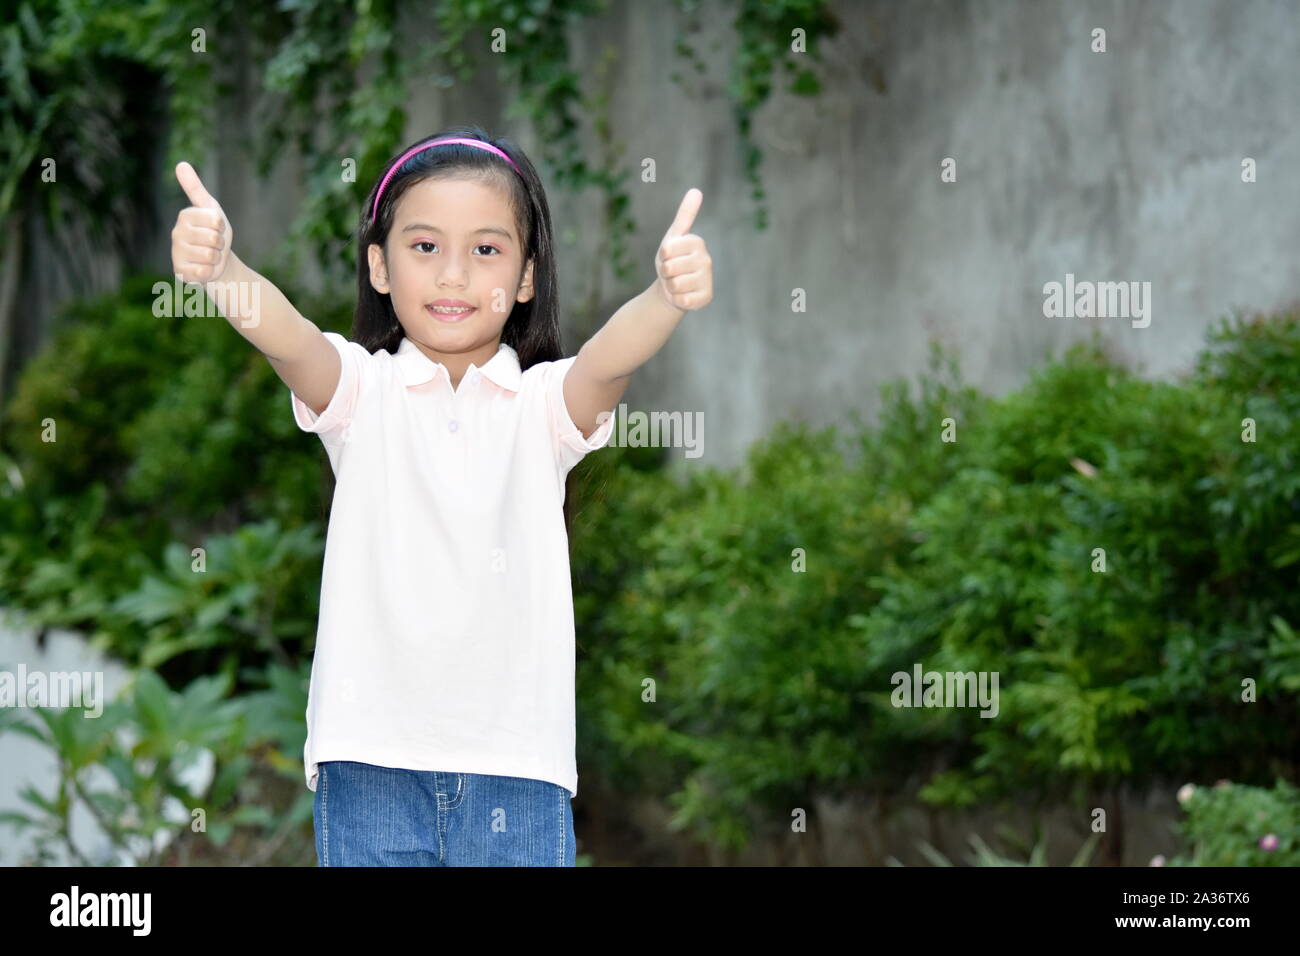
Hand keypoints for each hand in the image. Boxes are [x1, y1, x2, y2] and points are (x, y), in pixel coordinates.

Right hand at [171, 161, 233, 283]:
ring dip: (216, 258)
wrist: (217, 262)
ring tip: (210, 256)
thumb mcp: (210, 208)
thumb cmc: (214, 233)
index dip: (222, 227)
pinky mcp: (180, 272)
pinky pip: (203, 272)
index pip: (215, 220)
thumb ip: (195, 188)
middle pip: (213, 238)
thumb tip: (180, 164)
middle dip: (220, 244)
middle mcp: (176, 233)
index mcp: (185, 216)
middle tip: (213, 245)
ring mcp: (177, 254)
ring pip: (210, 256)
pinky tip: (204, 269)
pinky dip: (209, 272)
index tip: (216, 228)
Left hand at [653, 188, 712, 312]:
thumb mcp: (673, 237)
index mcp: (697, 242)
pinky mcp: (706, 298)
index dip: (662, 256)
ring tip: (676, 283)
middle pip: (670, 268)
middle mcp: (706, 260)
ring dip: (670, 286)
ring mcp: (707, 280)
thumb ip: (685, 215)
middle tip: (672, 272)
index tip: (669, 256)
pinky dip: (677, 299)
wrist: (673, 288)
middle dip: (665, 273)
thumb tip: (696, 190)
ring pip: (675, 284)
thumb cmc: (672, 260)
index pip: (667, 250)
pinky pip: (682, 300)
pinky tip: (682, 295)